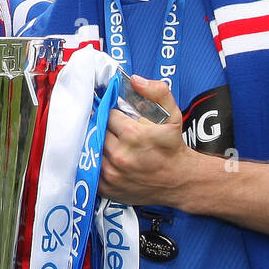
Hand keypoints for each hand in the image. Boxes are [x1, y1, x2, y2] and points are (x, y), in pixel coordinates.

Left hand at [99, 75, 197, 205]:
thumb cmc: (173, 147)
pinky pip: (89, 168)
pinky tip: (103, 158)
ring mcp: (111, 173)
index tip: (117, 116)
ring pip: (91, 148)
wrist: (179, 181)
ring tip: (108, 142)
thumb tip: (135, 80)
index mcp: (134, 135)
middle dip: (104, 127)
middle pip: (97, 131)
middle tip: (112, 129)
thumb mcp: (172, 115)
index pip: (108, 114)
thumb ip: (157, 92)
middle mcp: (120, 155)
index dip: (112, 113)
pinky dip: (93, 161)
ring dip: (96, 143)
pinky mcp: (107, 187)